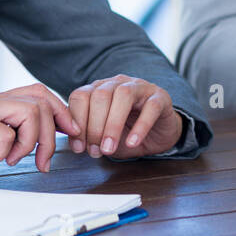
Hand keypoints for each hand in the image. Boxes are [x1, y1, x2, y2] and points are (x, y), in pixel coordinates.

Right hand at [0, 83, 79, 184]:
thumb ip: (9, 137)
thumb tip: (42, 141)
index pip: (39, 93)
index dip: (60, 111)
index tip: (70, 133)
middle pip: (41, 101)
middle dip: (51, 133)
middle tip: (42, 161)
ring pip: (29, 113)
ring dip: (28, 143)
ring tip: (9, 159)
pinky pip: (5, 133)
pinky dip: (1, 152)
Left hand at [66, 75, 182, 159]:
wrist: (159, 133)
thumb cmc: (128, 132)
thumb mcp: (104, 136)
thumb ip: (89, 136)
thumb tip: (75, 145)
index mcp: (99, 89)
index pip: (81, 96)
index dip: (77, 121)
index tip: (78, 147)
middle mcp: (118, 84)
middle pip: (100, 95)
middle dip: (94, 126)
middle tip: (95, 151)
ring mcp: (140, 87)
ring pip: (123, 96)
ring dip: (113, 125)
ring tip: (109, 149)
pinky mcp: (160, 98)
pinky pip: (150, 107)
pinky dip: (140, 126)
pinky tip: (133, 142)